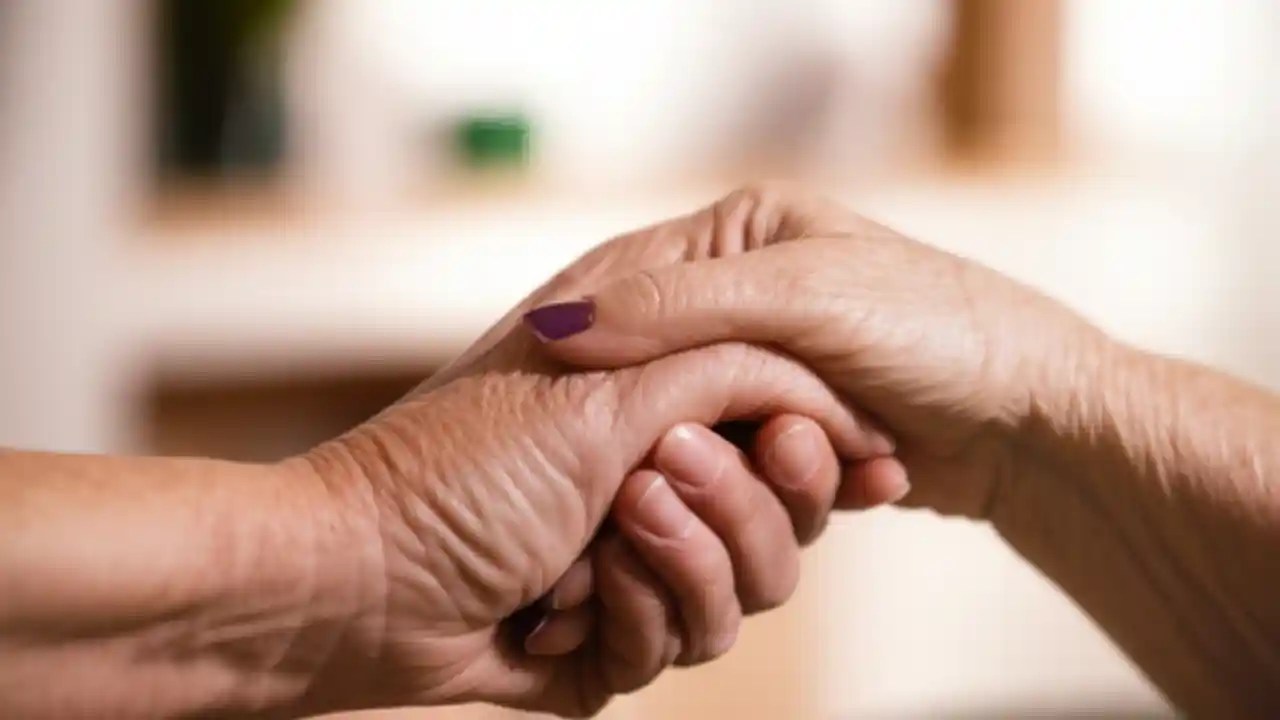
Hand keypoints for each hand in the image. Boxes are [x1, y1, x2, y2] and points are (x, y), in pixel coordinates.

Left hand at [300, 338, 889, 715]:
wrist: (358, 580)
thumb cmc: (465, 468)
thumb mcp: (605, 396)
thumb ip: (726, 371)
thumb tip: (816, 387)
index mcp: (656, 401)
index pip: (787, 422)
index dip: (831, 444)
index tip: (876, 462)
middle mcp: (657, 475)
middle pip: (785, 518)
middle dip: (736, 507)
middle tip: (660, 476)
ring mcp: (640, 558)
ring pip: (745, 591)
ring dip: (679, 565)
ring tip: (605, 535)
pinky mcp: (617, 631)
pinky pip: (677, 642)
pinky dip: (625, 619)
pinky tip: (562, 605)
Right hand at [525, 183, 1106, 518]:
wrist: (1037, 417)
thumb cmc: (935, 330)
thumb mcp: (801, 300)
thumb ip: (678, 307)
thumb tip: (554, 327)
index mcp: (740, 232)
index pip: (625, 281)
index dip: (582, 342)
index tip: (551, 407)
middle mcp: (744, 291)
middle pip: (652, 360)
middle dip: (664, 417)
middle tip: (652, 472)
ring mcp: (766, 361)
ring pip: (692, 418)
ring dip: (726, 459)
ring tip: (779, 473)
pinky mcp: (788, 424)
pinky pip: (739, 458)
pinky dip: (760, 483)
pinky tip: (800, 492)